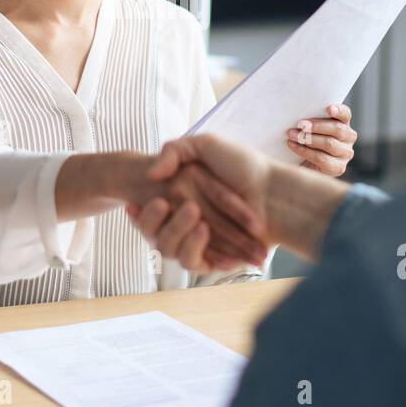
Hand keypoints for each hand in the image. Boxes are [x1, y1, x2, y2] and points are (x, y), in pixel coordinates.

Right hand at [126, 134, 272, 271]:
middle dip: (152, 222)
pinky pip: (195, 261)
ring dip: (176, 232)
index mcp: (184, 198)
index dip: (140, 212)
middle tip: (162, 203)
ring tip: (193, 215)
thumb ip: (174, 150)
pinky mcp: (215, 257)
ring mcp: (202, 241)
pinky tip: (201, 230)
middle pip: (155, 232)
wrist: (273, 190)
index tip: (133, 204)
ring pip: (171, 249)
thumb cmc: (243, 165)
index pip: (152, 212)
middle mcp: (190, 222)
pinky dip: (195, 248)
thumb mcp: (205, 145)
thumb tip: (151, 174)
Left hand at [287, 103, 356, 175]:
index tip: (328, 109)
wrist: (304, 164)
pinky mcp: (339, 167)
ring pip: (329, 144)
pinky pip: (322, 158)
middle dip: (317, 126)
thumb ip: (310, 119)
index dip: (338, 110)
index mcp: (343, 122)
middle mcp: (349, 137)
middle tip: (300, 124)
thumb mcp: (309, 127)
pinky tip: (294, 146)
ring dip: (308, 139)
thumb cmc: (306, 139)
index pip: (345, 114)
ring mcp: (346, 153)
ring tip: (292, 135)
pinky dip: (305, 151)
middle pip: (337, 129)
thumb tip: (296, 111)